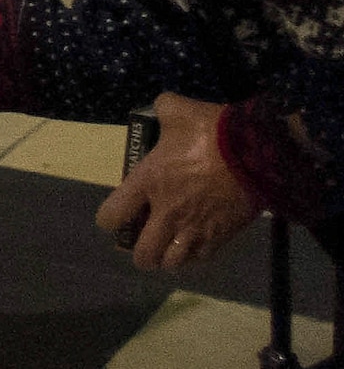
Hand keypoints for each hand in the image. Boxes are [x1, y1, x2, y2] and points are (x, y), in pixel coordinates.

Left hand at [96, 92, 259, 269]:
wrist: (259, 154)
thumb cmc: (212, 132)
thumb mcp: (178, 110)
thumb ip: (163, 108)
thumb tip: (162, 105)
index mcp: (147, 183)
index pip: (111, 216)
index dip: (109, 219)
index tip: (116, 216)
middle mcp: (166, 213)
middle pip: (142, 253)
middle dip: (139, 252)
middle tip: (142, 243)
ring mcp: (194, 229)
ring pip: (171, 263)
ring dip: (166, 258)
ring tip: (168, 249)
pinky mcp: (220, 237)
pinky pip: (200, 259)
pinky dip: (194, 257)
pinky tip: (194, 246)